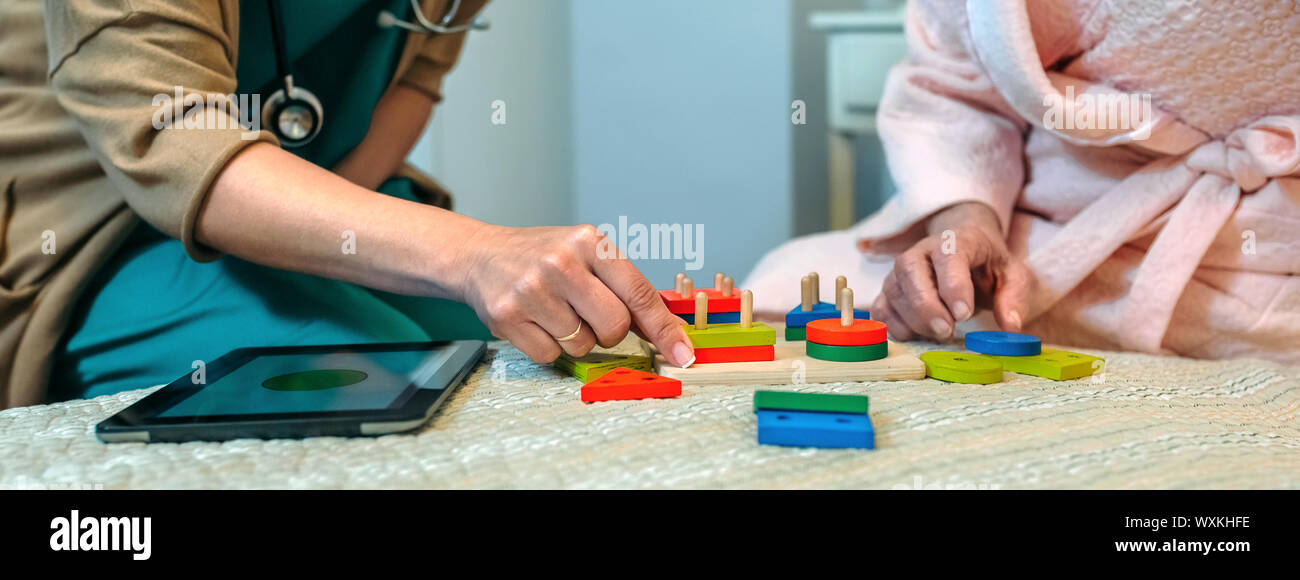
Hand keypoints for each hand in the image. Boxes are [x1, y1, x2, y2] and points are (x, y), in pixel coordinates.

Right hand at [454, 224, 695, 366]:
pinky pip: (550, 355)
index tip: (683, 353)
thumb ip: (626, 289)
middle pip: (614, 326)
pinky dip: (549, 347)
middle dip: (610, 332)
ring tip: (556, 312)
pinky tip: (536, 321)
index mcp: (590, 242)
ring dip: (576, 338)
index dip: (664, 328)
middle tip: (590, 315)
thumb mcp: (588, 256)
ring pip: (582, 345)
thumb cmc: (545, 258)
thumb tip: (670, 331)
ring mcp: (531, 290)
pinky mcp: (507, 316)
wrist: (481, 255)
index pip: (638, 292)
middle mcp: (561, 263)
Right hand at [870, 202, 1032, 341]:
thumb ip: (1014, 298)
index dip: (953, 285)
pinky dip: (896, 327)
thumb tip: (1011, 329)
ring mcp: (899, 271)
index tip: (964, 314)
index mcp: (955, 241)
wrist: (964, 252)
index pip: (948, 255)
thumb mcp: (1012, 276)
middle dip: (926, 306)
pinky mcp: (887, 291)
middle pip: (910, 271)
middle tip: (947, 331)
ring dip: (914, 320)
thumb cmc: (987, 265)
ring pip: (893, 292)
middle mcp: (921, 251)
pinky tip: (919, 334)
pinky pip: (881, 309)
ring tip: (940, 334)